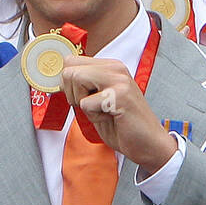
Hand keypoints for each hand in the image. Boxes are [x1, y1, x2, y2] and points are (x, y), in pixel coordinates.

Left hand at [59, 55, 176, 172]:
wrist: (147, 144)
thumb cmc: (121, 125)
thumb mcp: (97, 100)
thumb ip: (82, 86)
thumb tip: (58, 80)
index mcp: (110, 66)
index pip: (71, 61)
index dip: (68, 83)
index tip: (82, 98)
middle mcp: (115, 68)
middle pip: (69, 69)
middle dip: (72, 94)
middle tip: (93, 107)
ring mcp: (118, 80)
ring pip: (75, 80)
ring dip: (83, 104)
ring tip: (104, 112)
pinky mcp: (119, 96)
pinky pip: (85, 103)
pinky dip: (93, 116)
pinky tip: (111, 118)